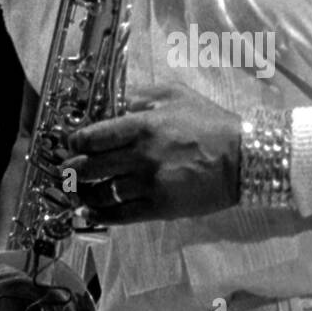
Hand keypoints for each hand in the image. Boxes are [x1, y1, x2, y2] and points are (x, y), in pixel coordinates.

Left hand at [64, 82, 241, 223]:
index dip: (75, 143)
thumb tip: (109, 102)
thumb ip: (140, 96)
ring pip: (100, 193)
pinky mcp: (159, 207)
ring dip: (83, 193)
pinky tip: (90, 214)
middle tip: (67, 170)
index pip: (92, 137)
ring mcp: (149, 184)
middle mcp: (140, 156)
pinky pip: (120, 215)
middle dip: (72, 169)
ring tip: (78, 191)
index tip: (73, 145)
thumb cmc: (210, 123)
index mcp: (141, 125)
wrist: (244, 159)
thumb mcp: (176, 95)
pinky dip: (100, 215)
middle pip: (89, 167)